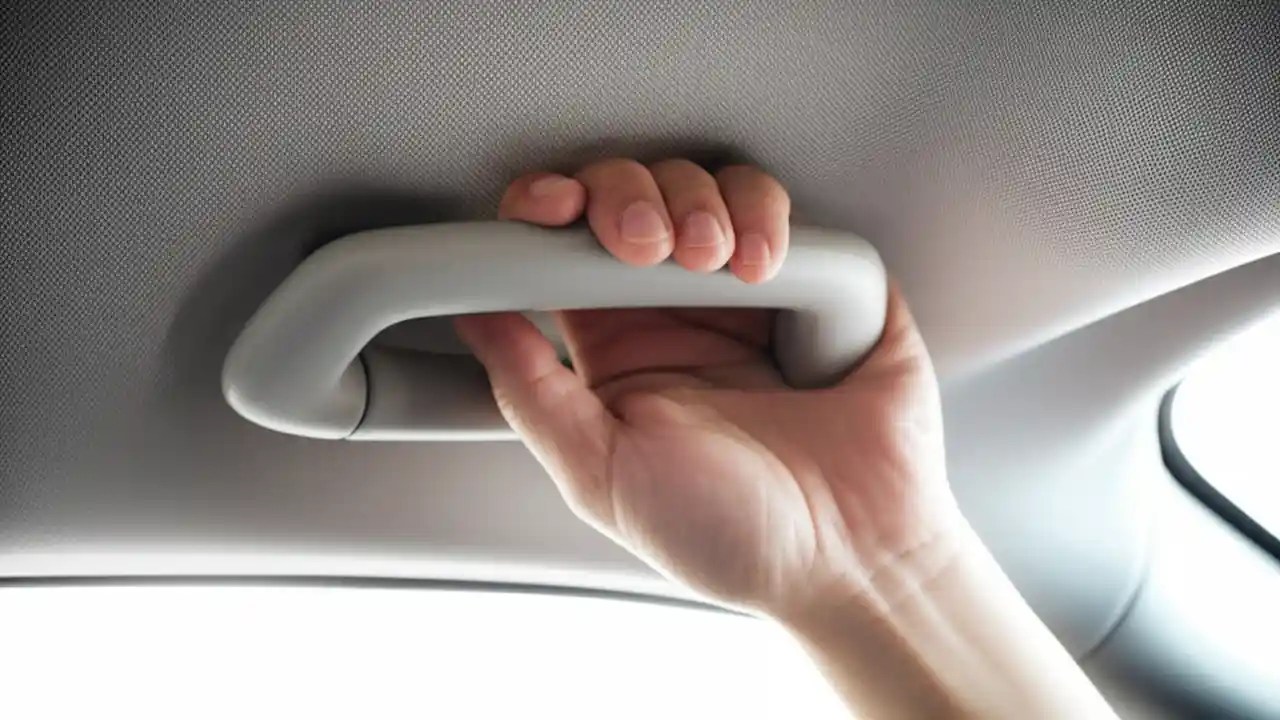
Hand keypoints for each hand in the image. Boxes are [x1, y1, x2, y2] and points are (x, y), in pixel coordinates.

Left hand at [455, 158, 957, 618]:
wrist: (854, 562)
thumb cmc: (732, 538)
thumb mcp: (604, 476)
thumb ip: (531, 394)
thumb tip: (469, 318)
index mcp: (616, 351)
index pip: (562, 251)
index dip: (547, 213)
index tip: (547, 210)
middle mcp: (677, 312)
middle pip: (631, 196)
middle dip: (629, 199)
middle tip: (646, 245)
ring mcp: (749, 293)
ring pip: (706, 186)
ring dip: (698, 203)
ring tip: (713, 261)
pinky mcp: (819, 283)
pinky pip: (782, 212)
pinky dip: (766, 218)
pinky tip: (762, 268)